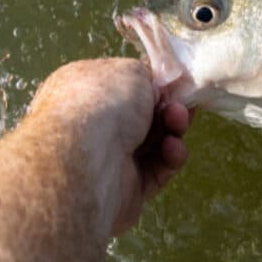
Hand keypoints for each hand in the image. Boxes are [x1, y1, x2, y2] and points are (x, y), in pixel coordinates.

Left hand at [28, 58, 191, 235]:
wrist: (84, 161)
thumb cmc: (101, 106)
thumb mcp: (130, 72)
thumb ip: (147, 78)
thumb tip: (155, 91)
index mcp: (80, 91)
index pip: (120, 86)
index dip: (150, 85)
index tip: (174, 83)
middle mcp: (90, 126)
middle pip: (141, 116)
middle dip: (166, 108)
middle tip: (180, 105)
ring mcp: (106, 159)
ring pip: (153, 143)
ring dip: (172, 130)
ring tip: (179, 121)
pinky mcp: (125, 189)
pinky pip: (157, 170)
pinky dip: (170, 157)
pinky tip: (173, 147)